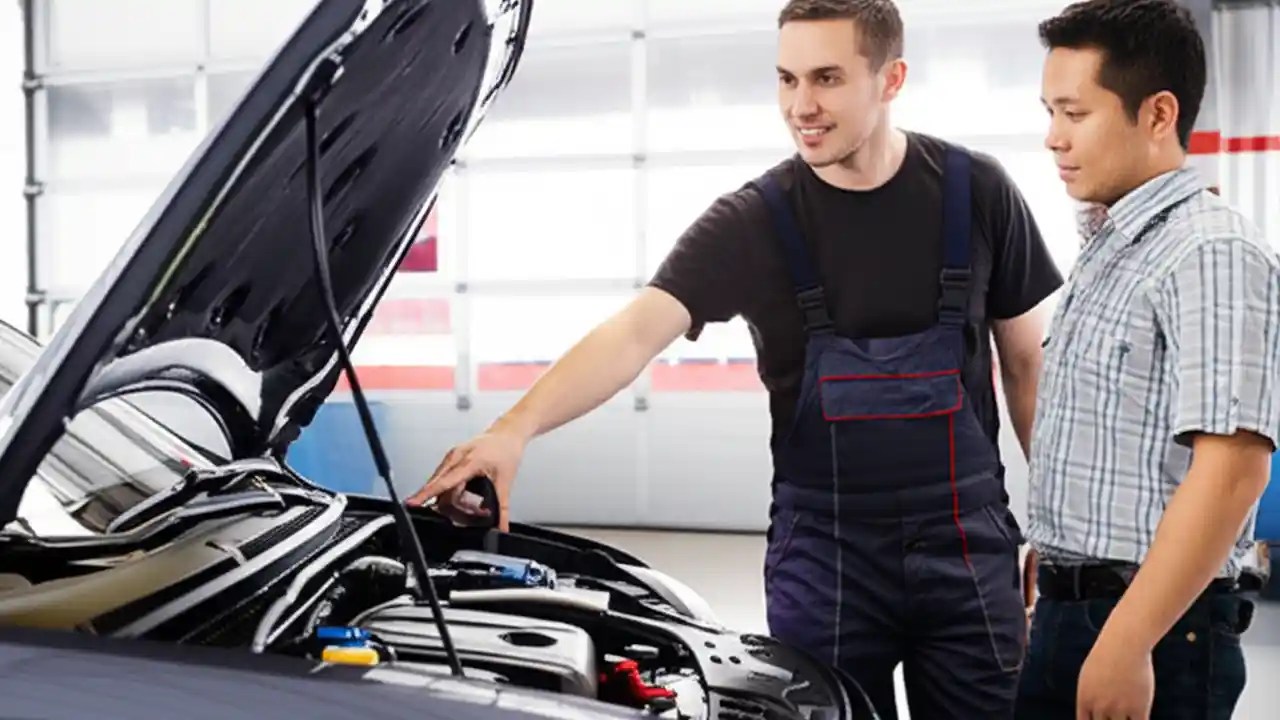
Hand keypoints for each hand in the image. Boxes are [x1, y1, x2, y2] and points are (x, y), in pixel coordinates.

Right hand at [405, 422, 527, 531]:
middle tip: (467, 513)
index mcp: (469, 461)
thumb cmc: (506, 450)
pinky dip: (451, 490)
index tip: (412, 503)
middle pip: (439, 487)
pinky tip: (465, 494)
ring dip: (450, 499)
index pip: (443, 482)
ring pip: (440, 484)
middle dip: (447, 505)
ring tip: (470, 505)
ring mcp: (452, 456)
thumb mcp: (506, 482)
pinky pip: (444, 478)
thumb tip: (501, 526)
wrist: (507, 433)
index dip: (426, 494)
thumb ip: (502, 507)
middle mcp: (456, 457)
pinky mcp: (451, 458)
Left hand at [1075, 635, 1153, 719]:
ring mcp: (1119, 708)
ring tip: (1126, 716)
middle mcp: (1100, 706)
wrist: (1125, 644)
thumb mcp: (1088, 677)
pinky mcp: (1139, 708)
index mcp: (1085, 699)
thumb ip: (1088, 697)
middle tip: (1114, 718)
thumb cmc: (1107, 656)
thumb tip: (1088, 714)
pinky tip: (1140, 718)